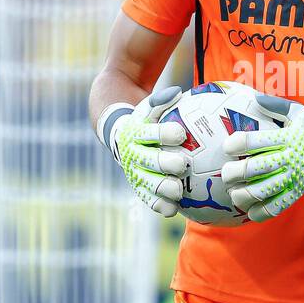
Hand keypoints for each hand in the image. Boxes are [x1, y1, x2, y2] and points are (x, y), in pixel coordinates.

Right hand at [105, 86, 189, 216]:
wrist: (120, 137)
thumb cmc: (145, 120)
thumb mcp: (148, 107)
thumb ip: (161, 101)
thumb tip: (176, 93)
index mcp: (135, 133)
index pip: (149, 133)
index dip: (164, 133)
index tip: (180, 133)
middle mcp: (132, 154)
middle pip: (149, 160)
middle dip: (165, 163)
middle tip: (182, 164)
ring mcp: (134, 172)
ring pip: (147, 183)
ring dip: (162, 187)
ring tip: (178, 190)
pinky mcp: (139, 187)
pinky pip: (148, 199)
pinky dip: (159, 205)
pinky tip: (174, 210)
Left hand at [220, 94, 303, 222]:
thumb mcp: (297, 112)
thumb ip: (275, 105)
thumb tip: (253, 98)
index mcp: (286, 138)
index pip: (254, 141)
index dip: (236, 144)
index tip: (228, 147)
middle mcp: (289, 159)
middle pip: (254, 168)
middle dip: (234, 173)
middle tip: (225, 174)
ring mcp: (294, 178)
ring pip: (262, 192)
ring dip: (242, 195)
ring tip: (234, 193)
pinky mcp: (297, 193)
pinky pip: (276, 208)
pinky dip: (260, 212)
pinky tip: (250, 210)